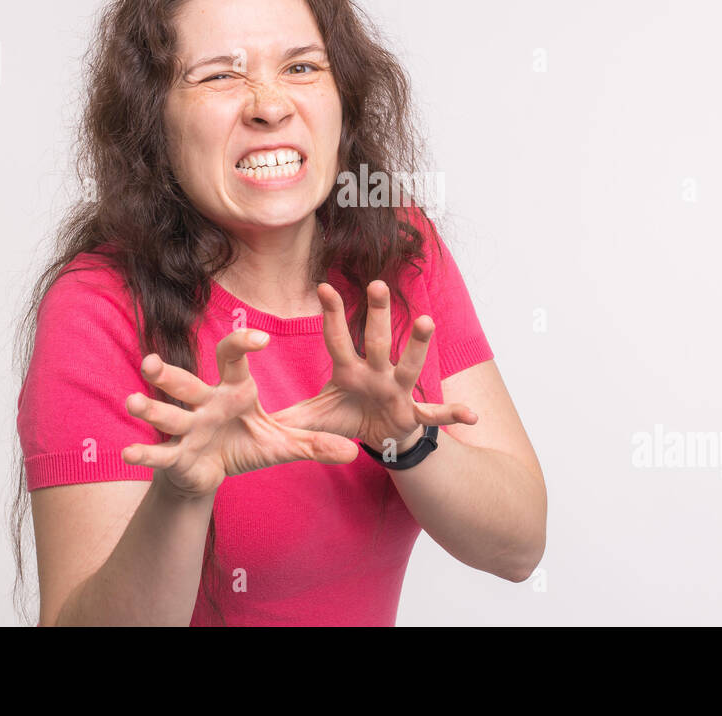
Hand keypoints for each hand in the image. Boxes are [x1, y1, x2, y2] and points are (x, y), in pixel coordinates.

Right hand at [121, 327, 358, 499]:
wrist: (212, 473)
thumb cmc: (245, 446)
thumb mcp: (282, 444)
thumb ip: (314, 444)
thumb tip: (354, 451)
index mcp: (233, 391)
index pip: (232, 358)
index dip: (243, 344)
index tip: (260, 338)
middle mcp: (205, 403)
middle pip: (187, 382)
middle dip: (170, 373)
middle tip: (153, 361)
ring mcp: (186, 427)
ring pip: (167, 413)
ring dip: (151, 407)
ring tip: (134, 401)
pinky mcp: (175, 454)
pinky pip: (160, 451)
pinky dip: (146, 452)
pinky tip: (129, 452)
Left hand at [273, 280, 478, 451]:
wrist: (383, 437)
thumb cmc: (350, 416)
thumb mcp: (315, 416)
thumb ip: (289, 415)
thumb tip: (251, 415)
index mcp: (350, 370)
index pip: (337, 338)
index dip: (332, 314)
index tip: (323, 285)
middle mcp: (377, 372)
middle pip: (375, 340)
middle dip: (376, 314)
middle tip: (375, 284)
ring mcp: (398, 390)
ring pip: (409, 365)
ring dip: (417, 344)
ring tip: (426, 320)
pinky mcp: (413, 413)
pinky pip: (434, 414)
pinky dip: (453, 415)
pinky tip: (471, 416)